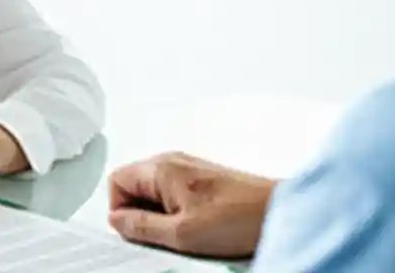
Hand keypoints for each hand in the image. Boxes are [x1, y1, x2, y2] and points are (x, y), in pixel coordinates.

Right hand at [108, 152, 275, 258]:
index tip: (138, 231)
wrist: (278, 211)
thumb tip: (117, 221)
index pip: (116, 181)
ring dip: (161, 215)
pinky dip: (178, 211)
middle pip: (134, 185)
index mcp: (162, 168)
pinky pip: (174, 193)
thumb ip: (141, 226)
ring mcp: (189, 167)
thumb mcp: (180, 234)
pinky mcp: (203, 177)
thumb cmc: (238, 218)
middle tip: (163, 235)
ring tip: (185, 232)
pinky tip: (198, 225)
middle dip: (140, 213)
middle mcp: (173, 161)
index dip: (121, 211)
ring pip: (154, 191)